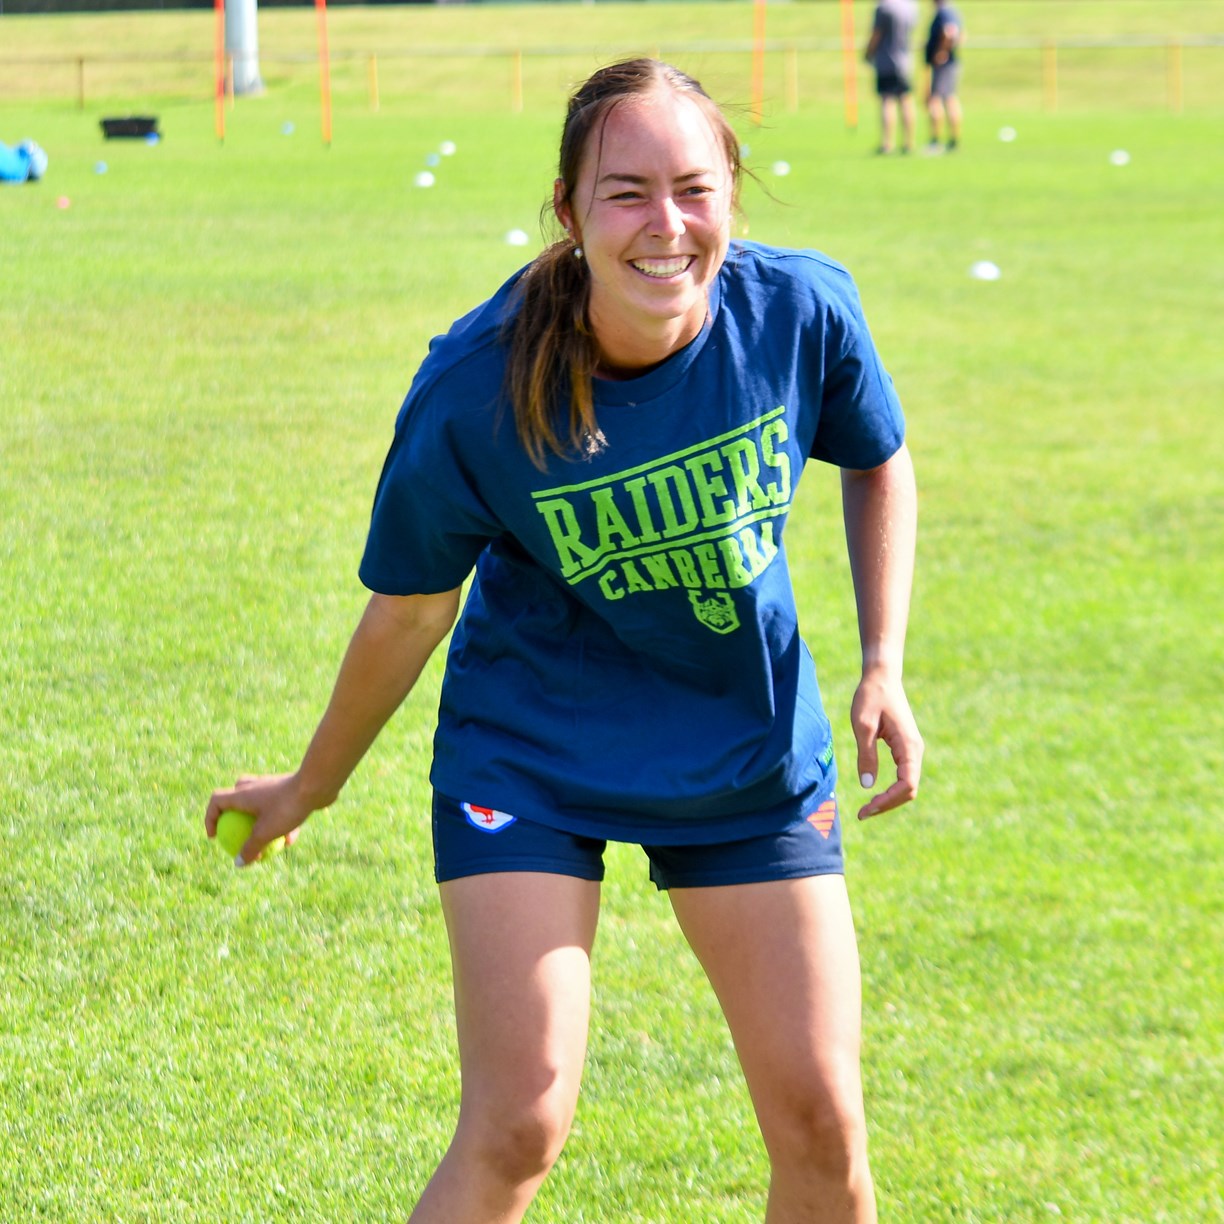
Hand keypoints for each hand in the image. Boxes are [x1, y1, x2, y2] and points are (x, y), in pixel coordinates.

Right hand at [205, 773, 310, 866]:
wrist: (317, 784)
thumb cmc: (287, 807)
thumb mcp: (266, 832)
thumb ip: (250, 848)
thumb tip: (238, 863)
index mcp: (242, 793)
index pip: (216, 801)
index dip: (210, 819)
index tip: (215, 837)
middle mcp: (254, 786)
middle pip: (236, 802)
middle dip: (237, 822)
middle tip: (241, 839)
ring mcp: (271, 786)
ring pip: (260, 808)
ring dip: (262, 827)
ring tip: (268, 846)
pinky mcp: (288, 789)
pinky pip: (279, 808)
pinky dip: (281, 824)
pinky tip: (290, 841)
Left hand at [850, 669, 922, 819]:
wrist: (881, 677)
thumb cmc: (871, 697)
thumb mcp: (863, 726)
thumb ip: (866, 755)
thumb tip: (868, 786)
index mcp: (909, 746)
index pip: (906, 784)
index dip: (888, 801)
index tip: (867, 808)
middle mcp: (915, 750)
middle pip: (909, 790)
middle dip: (888, 804)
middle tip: (862, 814)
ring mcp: (912, 750)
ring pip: (907, 784)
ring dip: (889, 799)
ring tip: (867, 808)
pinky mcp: (904, 748)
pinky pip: (903, 776)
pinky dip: (891, 789)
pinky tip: (875, 794)